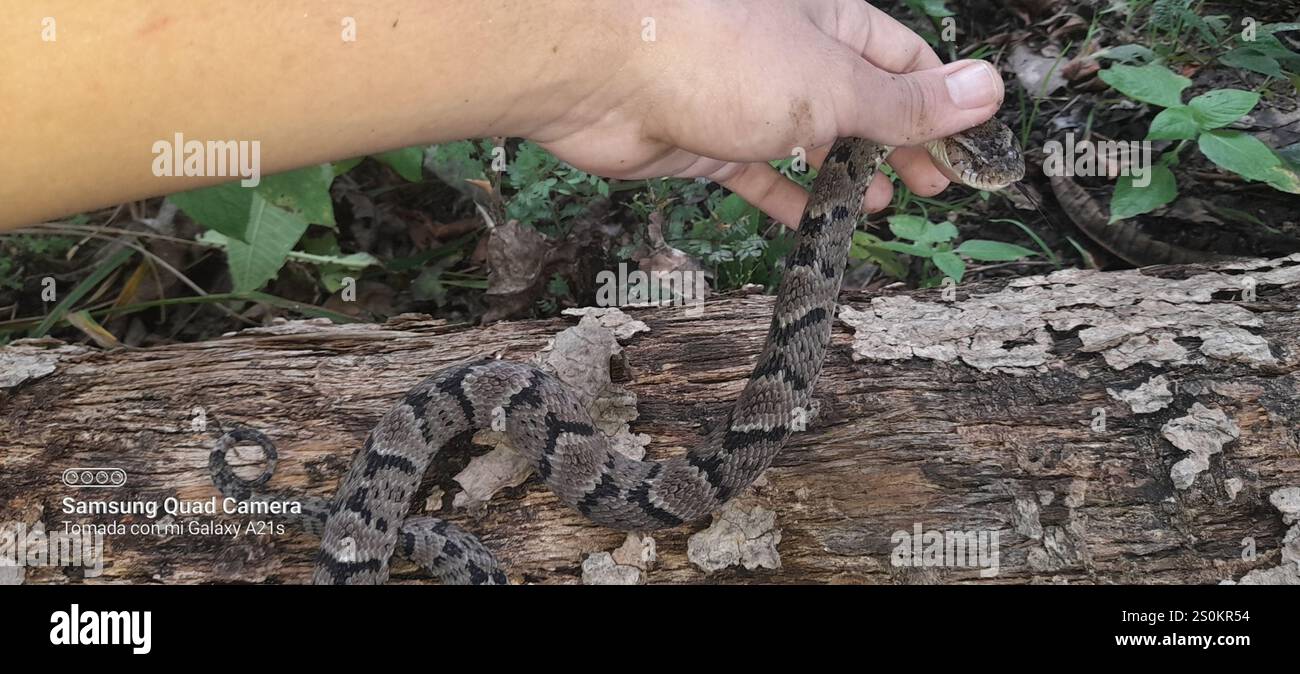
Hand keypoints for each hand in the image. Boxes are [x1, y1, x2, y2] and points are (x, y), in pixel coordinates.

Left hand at [531, 0, 1004, 228]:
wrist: (600, 72)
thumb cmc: (716, 52)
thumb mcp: (831, 83)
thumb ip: (903, 101)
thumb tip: (986, 90)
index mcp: (831, 23)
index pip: (906, 63)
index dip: (943, 105)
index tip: (970, 152)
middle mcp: (791, 56)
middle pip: (861, 102)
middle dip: (900, 143)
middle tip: (934, 187)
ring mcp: (746, 101)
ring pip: (810, 141)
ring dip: (846, 172)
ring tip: (879, 205)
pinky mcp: (706, 143)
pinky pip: (758, 176)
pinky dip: (788, 198)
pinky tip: (814, 224)